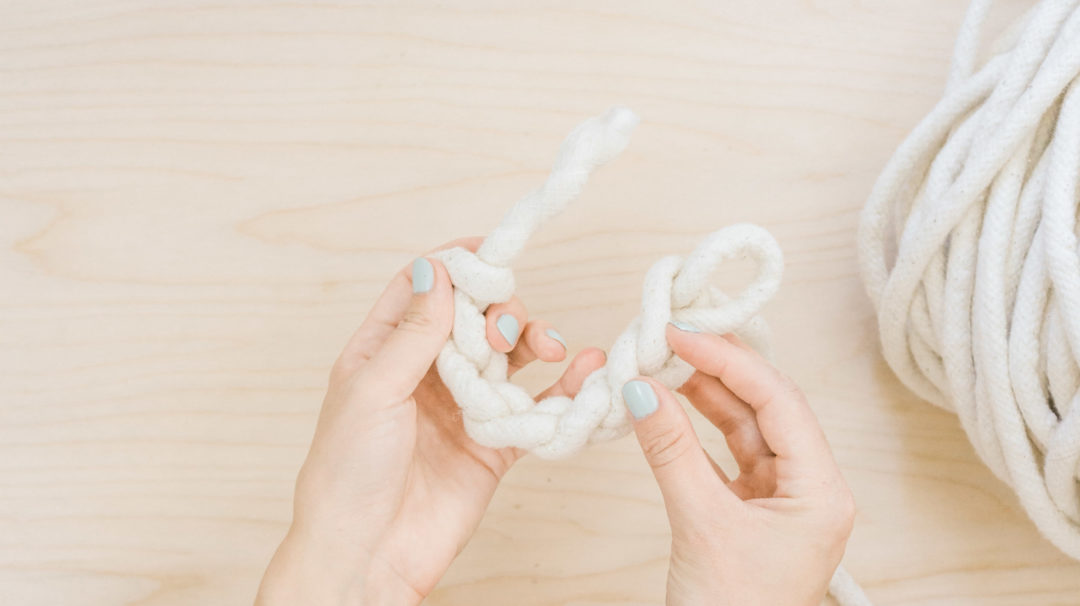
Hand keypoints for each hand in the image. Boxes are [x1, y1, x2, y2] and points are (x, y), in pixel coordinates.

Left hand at [256, 238, 606, 605]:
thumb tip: (438, 268)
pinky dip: (561, 391)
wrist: (366, 556)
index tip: (493, 252)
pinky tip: (582, 374)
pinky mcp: (493, 445)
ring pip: (508, 358)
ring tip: (548, 349)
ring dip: (533, 343)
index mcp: (384, 352)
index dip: (458, 266)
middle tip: (507, 330)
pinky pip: (533, 408)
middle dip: (500, 312)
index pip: (425, 289)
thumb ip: (414, 333)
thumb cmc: (346, 472)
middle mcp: (425, 374)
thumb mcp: (373, 390)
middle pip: (475, 319)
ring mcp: (462, 408)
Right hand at [621, 324, 854, 605]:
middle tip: (673, 337)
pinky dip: (695, 429)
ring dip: (704, 395)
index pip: (779, 402)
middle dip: (719, 369)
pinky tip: (668, 405)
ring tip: (664, 362)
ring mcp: (779, 499)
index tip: (683, 335)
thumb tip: (640, 387)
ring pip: (745, 428)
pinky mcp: (749, 510)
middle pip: (767, 407)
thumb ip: (671, 450)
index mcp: (821, 491)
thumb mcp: (699, 523)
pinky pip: (725, 453)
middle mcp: (808, 489)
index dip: (730, 361)